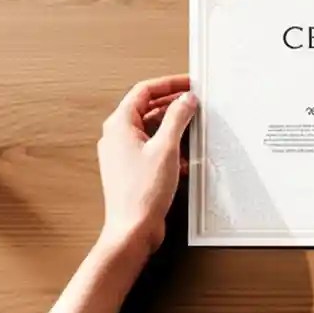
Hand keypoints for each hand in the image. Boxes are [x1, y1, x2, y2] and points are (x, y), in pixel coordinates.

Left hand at [96, 74, 196, 252]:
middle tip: (195, 103)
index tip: (189, 83)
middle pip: (148, 109)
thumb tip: (186, 99)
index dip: (168, 84)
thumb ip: (178, 118)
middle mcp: (118, 137)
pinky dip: (170, 148)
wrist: (132, 229)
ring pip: (152, 130)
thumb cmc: (141, 194)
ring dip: (174, 128)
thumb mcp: (166, 148)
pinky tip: (186, 157)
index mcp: (119, 125)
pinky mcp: (133, 170)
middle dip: (173, 105)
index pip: (144, 91)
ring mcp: (124, 154)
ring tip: (195, 129)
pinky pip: (153, 149)